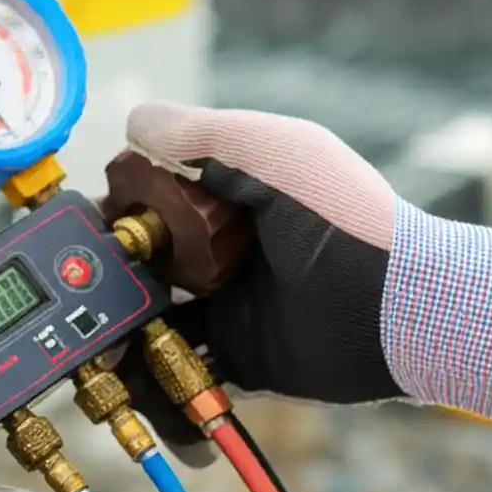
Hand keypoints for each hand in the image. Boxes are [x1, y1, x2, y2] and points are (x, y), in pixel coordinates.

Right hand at [113, 103, 491, 439]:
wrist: (402, 305)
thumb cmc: (342, 215)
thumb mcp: (272, 149)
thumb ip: (200, 132)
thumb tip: (133, 124)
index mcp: (238, 192)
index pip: (161, 190)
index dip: (128, 200)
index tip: (102, 215)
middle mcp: (232, 247)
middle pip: (151, 252)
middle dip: (116, 262)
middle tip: (89, 274)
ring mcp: (235, 303)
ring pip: (158, 310)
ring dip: (124, 317)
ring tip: (94, 322)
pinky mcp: (242, 355)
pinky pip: (184, 362)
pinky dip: (149, 367)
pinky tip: (120, 362)